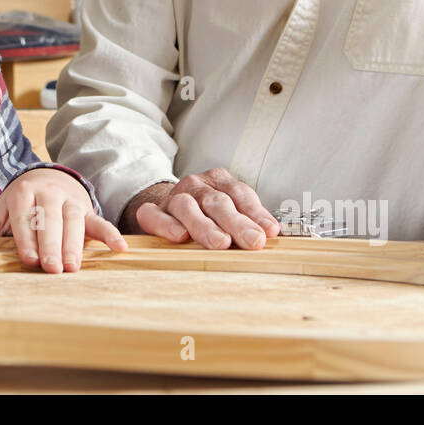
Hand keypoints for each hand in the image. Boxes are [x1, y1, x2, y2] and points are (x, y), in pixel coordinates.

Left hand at [0, 168, 126, 272]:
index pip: (24, 217)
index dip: (26, 239)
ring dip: (73, 244)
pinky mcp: (86, 208)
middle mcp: (47, 192)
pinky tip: (119, 248)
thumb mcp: (0, 213)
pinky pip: (99, 220)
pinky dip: (110, 234)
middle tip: (51, 268)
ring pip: (72, 220)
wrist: (46, 178)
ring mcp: (69, 199)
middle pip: (49, 219)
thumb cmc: (20, 205)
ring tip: (72, 267)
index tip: (30, 260)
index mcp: (22, 193)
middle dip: (50, 244)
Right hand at [123, 168, 279, 249]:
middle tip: (253, 241)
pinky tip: (179, 236)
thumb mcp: (228, 212)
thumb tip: (272, 232)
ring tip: (221, 243)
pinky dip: (166, 225)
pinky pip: (154, 216)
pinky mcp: (151, 212)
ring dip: (205, 226)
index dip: (256, 213)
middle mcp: (196, 185)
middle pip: (217, 202)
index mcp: (219, 182)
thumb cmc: (204, 215)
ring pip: (188, 207)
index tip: (270, 232)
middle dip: (237, 223)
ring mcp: (172, 198)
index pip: (240, 195)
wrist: (164, 211)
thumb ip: (248, 220)